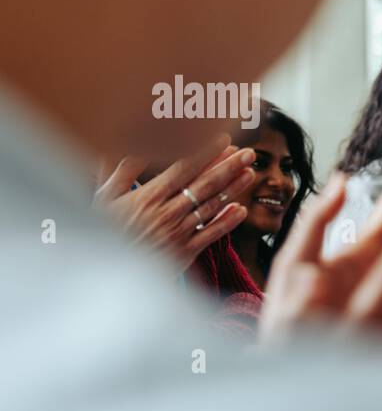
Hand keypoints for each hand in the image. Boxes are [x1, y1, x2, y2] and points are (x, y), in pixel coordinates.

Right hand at [94, 134, 254, 270]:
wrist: (104, 270)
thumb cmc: (103, 229)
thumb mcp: (104, 196)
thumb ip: (123, 170)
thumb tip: (139, 143)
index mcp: (148, 195)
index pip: (184, 168)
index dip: (206, 153)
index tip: (224, 140)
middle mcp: (166, 212)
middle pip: (204, 185)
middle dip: (228, 167)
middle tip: (249, 153)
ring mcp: (177, 232)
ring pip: (211, 206)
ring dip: (233, 189)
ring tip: (250, 174)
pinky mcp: (184, 252)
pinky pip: (210, 235)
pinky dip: (227, 222)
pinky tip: (241, 210)